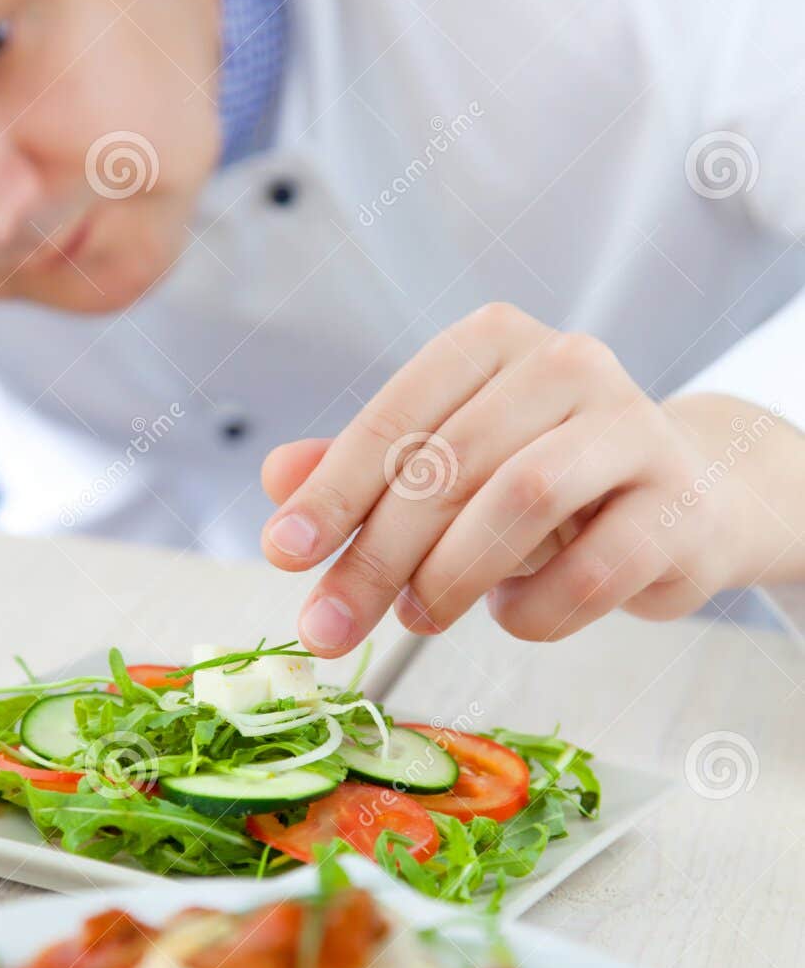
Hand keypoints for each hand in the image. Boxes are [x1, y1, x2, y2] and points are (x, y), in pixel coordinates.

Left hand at [261, 302, 802, 654]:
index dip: (332, 490)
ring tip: (421, 617)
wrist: (690, 499)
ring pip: (521, 498)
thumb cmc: (551, 481)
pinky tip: (512, 616)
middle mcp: (568, 364)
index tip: (282, 555)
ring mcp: (634, 428)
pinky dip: (536, 610)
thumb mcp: (450, 466)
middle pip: (449, 463)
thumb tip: (276, 480)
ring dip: (452, 576)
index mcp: (496, 341)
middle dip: (376, 556)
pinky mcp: (680, 504)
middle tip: (332, 626)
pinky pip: (594, 568)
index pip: (396, 415)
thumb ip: (367, 469)